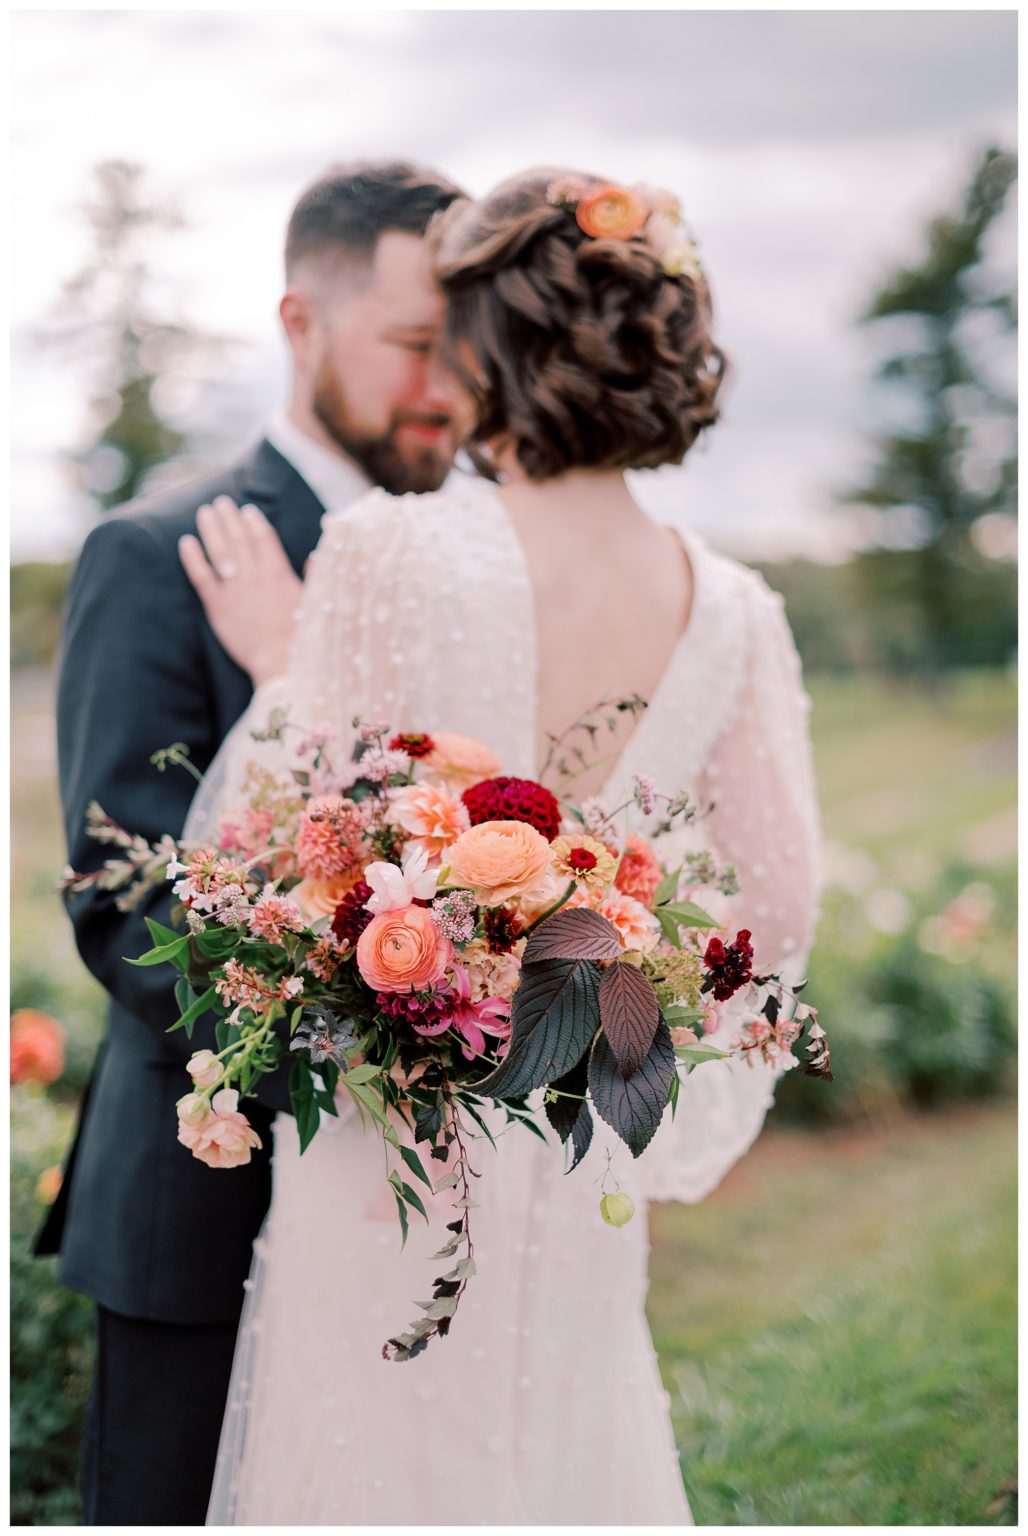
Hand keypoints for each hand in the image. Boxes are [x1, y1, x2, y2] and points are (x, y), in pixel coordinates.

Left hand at [179, 497, 302, 685]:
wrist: (280, 661)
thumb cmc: (301, 636)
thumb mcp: (314, 602)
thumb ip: (314, 576)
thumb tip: (317, 556)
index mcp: (278, 573)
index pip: (264, 539)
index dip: (254, 522)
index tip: (247, 510)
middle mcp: (254, 576)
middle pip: (239, 539)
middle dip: (230, 518)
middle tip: (221, 502)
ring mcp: (234, 590)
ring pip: (219, 551)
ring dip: (211, 529)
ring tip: (205, 513)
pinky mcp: (217, 606)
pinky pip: (201, 576)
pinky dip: (193, 558)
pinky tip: (185, 543)